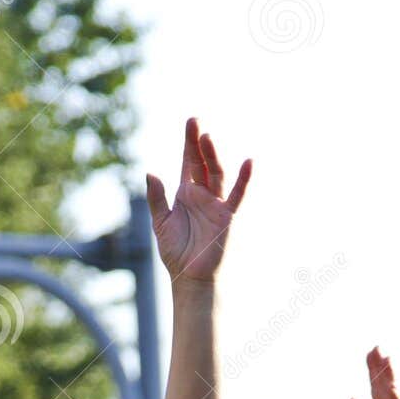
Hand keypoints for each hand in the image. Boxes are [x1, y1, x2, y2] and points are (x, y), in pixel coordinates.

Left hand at [146, 117, 251, 284]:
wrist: (189, 277)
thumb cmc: (176, 252)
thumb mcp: (161, 222)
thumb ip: (156, 198)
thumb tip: (151, 172)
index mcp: (186, 193)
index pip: (187, 162)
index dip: (188, 143)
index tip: (190, 123)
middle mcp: (202, 194)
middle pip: (201, 162)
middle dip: (198, 143)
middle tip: (195, 121)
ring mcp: (216, 204)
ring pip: (216, 173)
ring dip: (212, 156)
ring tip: (206, 137)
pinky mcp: (227, 216)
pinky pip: (237, 195)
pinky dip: (243, 179)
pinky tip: (248, 162)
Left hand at [347, 347, 399, 398]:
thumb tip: (352, 398)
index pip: (376, 388)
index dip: (374, 371)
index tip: (371, 353)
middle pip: (384, 387)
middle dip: (381, 368)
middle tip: (376, 347)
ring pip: (391, 397)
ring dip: (388, 379)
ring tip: (385, 360)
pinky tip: (391, 387)